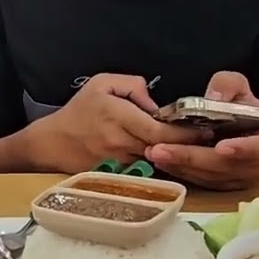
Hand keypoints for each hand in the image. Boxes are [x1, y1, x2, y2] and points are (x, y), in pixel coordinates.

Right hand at [33, 74, 205, 172]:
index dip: (184, 133)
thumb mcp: (101, 83)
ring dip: (174, 155)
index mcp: (117, 115)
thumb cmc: (79, 110)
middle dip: (186, 145)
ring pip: (155, 161)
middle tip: (206, 139)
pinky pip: (144, 170)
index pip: (158, 130)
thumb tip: (156, 105)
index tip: (205, 129)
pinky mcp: (116, 175)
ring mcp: (117, 162)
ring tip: (192, 146)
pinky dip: (158, 164)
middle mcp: (119, 142)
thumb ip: (132, 85)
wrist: (52, 143)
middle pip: (162, 149)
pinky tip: (169, 157)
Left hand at [145, 72, 258, 190]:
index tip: (221, 147)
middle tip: (161, 150)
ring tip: (153, 153)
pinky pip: (202, 182)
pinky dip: (180, 172)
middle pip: (228, 167)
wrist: (230, 117)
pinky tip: (160, 161)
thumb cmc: (235, 99)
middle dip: (193, 158)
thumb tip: (214, 99)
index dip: (243, 149)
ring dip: (181, 166)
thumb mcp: (233, 83)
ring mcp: (241, 177)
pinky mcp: (222, 184)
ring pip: (211, 177)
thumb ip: (226, 85)